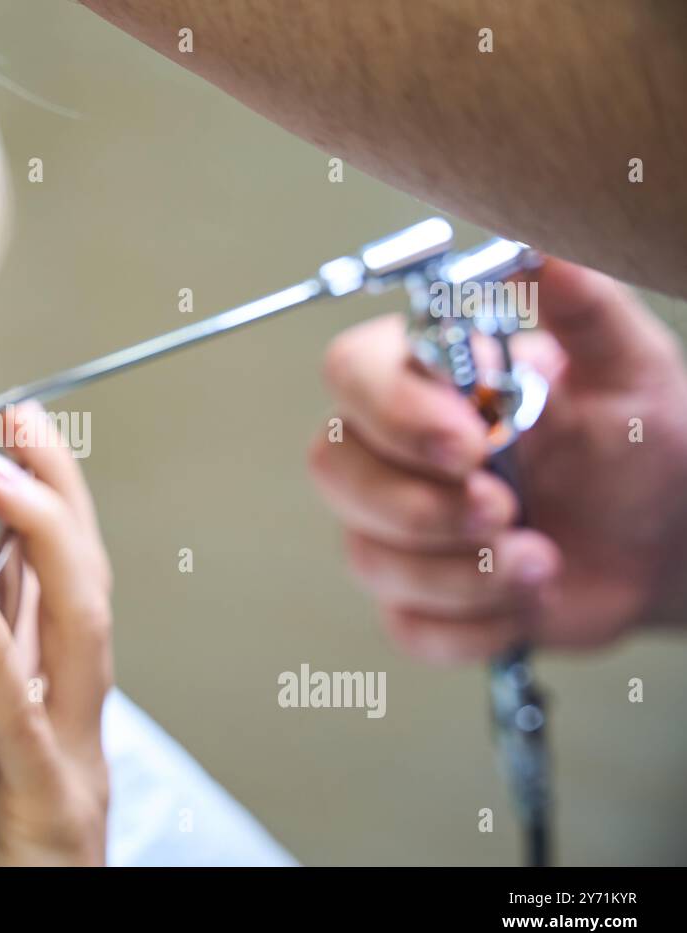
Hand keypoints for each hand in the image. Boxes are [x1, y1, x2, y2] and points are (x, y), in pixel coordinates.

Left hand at [0, 401, 112, 864]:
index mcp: (43, 709)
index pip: (58, 586)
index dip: (44, 506)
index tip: (13, 435)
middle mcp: (71, 722)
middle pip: (84, 583)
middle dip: (61, 494)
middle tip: (26, 418)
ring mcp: (73, 762)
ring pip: (82, 628)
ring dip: (45, 540)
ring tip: (4, 470)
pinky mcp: (54, 809)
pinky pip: (23, 721)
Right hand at [309, 257, 686, 662]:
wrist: (668, 542)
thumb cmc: (642, 445)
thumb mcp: (630, 368)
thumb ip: (584, 306)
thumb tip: (540, 250)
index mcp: (426, 380)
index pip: (350, 374)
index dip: (393, 412)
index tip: (470, 441)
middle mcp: (393, 452)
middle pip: (333, 469)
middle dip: (418, 504)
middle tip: (505, 509)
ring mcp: (397, 530)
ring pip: (368, 556)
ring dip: (461, 572)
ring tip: (542, 560)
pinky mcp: (419, 602)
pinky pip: (408, 628)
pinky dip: (473, 627)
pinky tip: (527, 603)